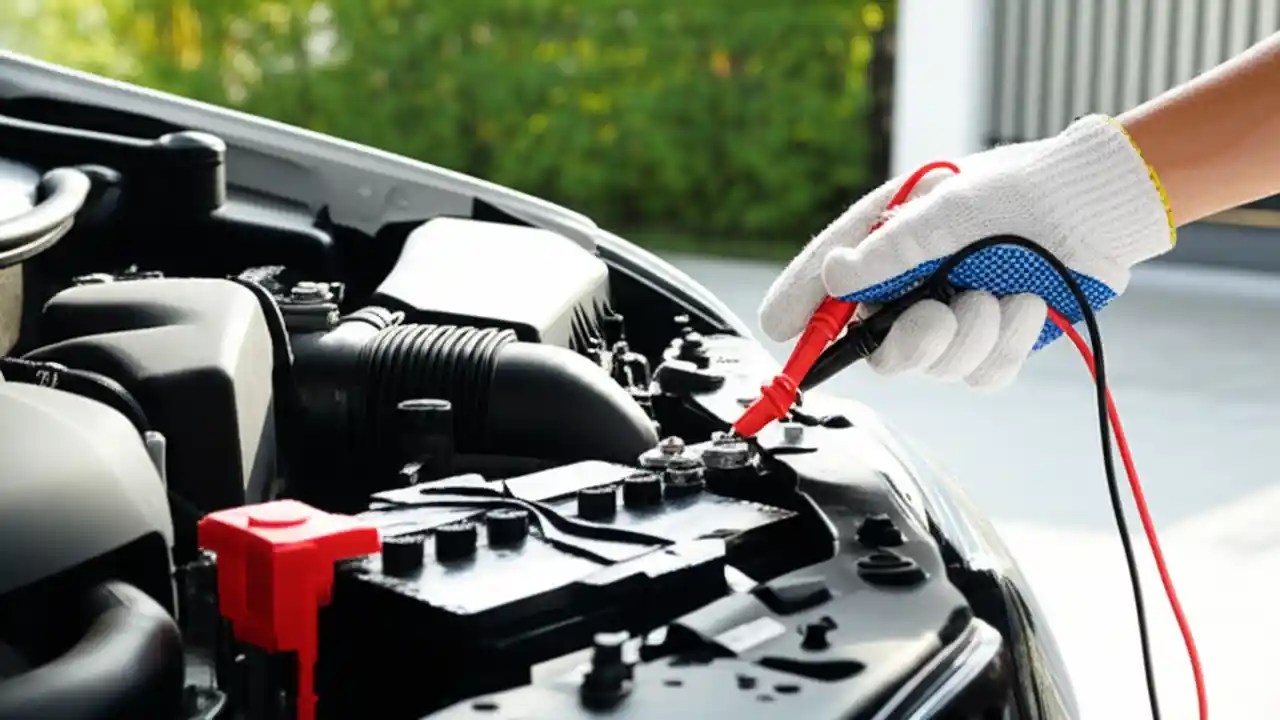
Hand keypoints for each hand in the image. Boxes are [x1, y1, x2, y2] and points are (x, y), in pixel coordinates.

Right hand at [759, 115, 1174, 388]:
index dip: (800, 310)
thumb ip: (889, 251)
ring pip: (934, 367)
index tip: (779, 330)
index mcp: (885, 244)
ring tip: (1000, 296)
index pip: (825, 284)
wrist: (1094, 206)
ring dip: (970, 335)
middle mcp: (910, 286)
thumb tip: (836, 278)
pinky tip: (1024, 304)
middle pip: (878, 349)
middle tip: (936, 314)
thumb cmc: (1018, 191)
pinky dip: (1005, 344)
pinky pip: (981, 374)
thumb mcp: (945, 210)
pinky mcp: (993, 343)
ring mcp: (952, 318)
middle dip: (910, 340)